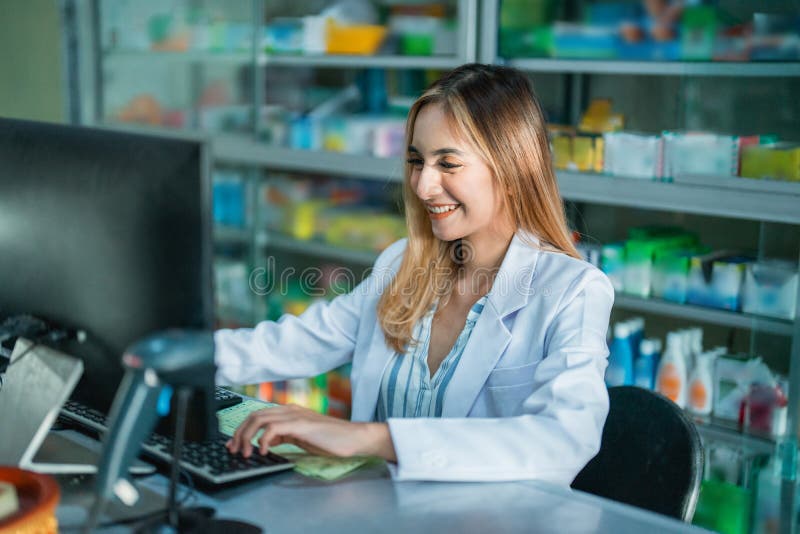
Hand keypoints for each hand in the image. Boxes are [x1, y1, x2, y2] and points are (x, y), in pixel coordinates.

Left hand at [226, 404, 396, 461]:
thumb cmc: (332, 440)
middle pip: (253, 415)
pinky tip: (264, 452)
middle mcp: (290, 410)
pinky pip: (273, 428)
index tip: (235, 445)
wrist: (353, 438)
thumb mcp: (302, 438)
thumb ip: (285, 436)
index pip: (258, 415)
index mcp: (289, 413)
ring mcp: (295, 415)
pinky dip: (263, 440)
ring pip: (259, 419)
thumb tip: (267, 443)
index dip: (242, 430)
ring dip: (247, 436)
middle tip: (234, 450)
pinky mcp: (300, 424)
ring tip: (246, 453)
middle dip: (239, 433)